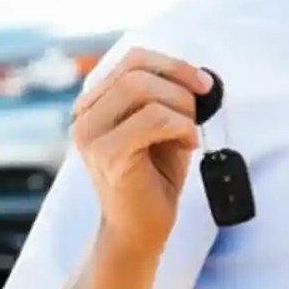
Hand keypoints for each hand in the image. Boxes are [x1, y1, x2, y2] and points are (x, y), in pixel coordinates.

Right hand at [71, 47, 213, 257]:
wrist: (139, 228)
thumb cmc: (155, 176)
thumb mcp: (163, 126)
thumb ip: (168, 95)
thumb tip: (198, 75)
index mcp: (96, 104)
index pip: (132, 59)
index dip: (173, 64)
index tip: (203, 83)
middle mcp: (84, 116)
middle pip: (136, 70)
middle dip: (180, 84)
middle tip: (202, 108)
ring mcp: (91, 135)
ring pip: (141, 89)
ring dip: (181, 107)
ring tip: (188, 133)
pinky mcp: (107, 155)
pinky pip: (153, 119)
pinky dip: (181, 126)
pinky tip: (187, 145)